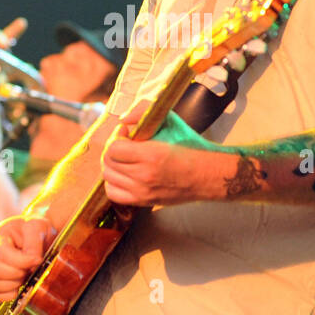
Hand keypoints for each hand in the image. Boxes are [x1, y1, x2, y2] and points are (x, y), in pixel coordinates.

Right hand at [0, 214, 54, 300]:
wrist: (39, 236)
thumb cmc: (36, 229)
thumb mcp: (37, 227)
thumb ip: (33, 244)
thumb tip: (33, 263)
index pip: (2, 253)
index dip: (22, 260)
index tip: (38, 259)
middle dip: (17, 273)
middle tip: (31, 268)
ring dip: (13, 284)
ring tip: (26, 276)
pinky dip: (8, 295)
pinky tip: (21, 288)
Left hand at [100, 100, 226, 206]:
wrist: (206, 175)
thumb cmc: (190, 148)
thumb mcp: (170, 122)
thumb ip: (143, 112)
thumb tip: (123, 119)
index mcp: (151, 155)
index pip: (113, 148)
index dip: (116, 137)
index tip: (125, 132)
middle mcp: (144, 176)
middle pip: (108, 162)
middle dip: (113, 149)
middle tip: (124, 143)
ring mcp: (142, 192)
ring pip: (108, 178)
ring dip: (112, 165)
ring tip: (124, 158)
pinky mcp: (143, 202)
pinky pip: (114, 194)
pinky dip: (113, 183)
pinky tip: (123, 174)